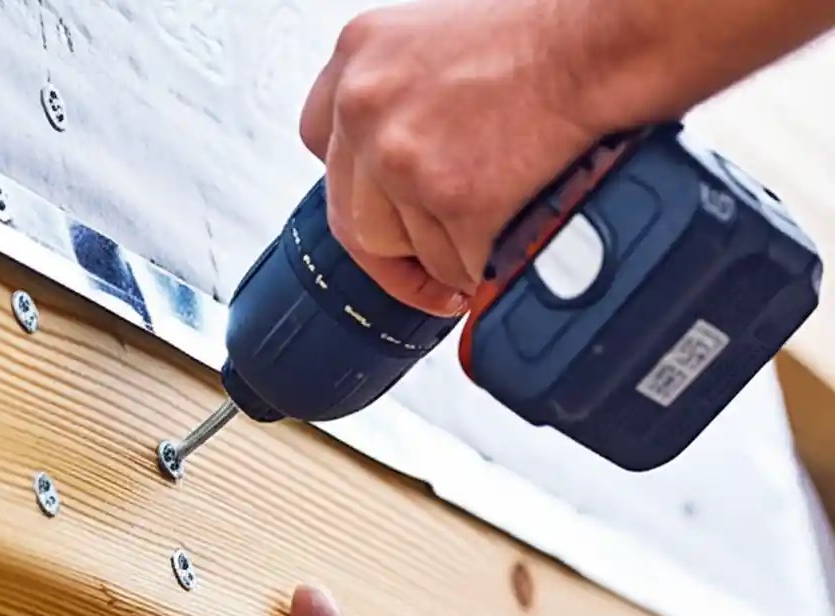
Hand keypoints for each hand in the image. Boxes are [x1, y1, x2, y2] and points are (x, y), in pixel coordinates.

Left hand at [299, 0, 601, 315]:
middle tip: (426, 265)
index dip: (355, 186)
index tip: (381, 209)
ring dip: (442, 257)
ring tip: (486, 240)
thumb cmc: (551, 31)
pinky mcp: (454, 200)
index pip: (321, 141)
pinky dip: (484, 268)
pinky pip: (455, 267)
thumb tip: (409, 155)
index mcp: (360, 53)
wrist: (609, 40)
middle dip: (394, 246)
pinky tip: (510, 243)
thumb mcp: (442, 39)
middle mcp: (367, 104)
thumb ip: (407, 93)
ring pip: (400, 246)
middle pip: (351, 210)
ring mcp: (405, 157)